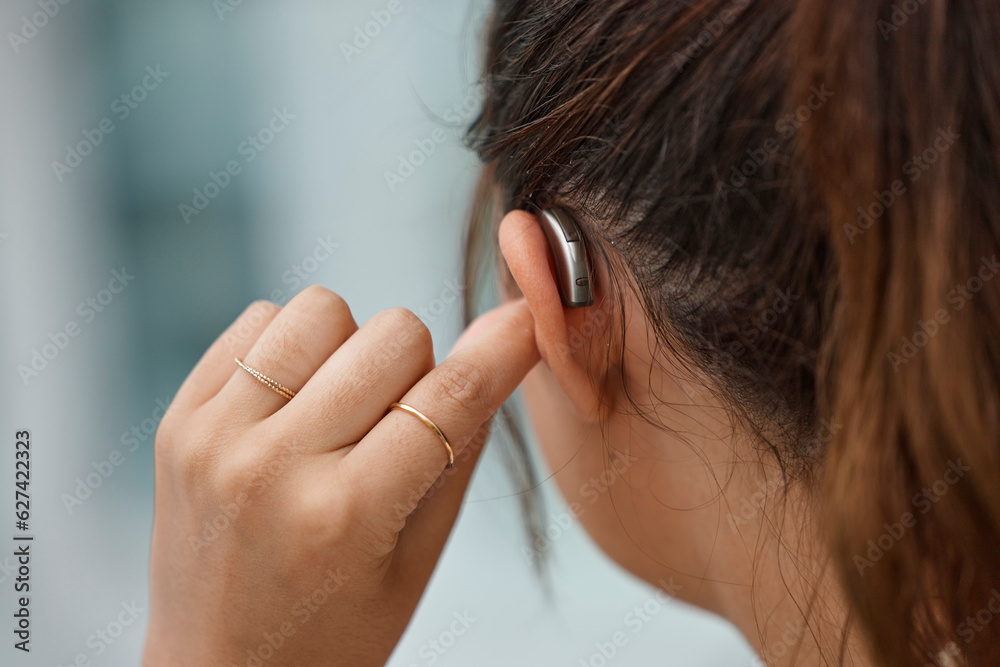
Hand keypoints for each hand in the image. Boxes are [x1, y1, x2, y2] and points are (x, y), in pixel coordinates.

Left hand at [142, 286, 537, 665]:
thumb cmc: (332, 632)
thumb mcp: (419, 561)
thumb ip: (461, 449)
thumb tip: (502, 347)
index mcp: (346, 516)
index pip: (449, 397)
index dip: (502, 350)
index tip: (525, 322)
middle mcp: (272, 467)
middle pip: (393, 334)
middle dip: (415, 369)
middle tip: (393, 424)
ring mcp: (214, 437)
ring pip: (321, 309)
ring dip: (349, 349)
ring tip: (335, 409)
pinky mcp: (178, 420)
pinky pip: (258, 322)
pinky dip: (290, 350)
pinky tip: (291, 405)